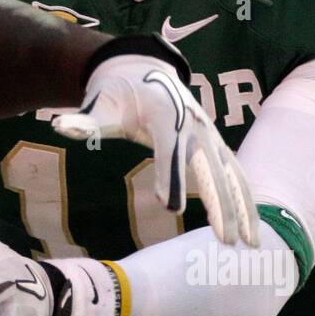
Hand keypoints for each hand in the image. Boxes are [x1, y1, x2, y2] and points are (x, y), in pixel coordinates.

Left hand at [52, 43, 257, 246]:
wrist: (143, 72)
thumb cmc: (118, 93)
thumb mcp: (99, 104)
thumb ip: (85, 121)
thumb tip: (61, 126)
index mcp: (165, 113)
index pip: (170, 148)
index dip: (171, 175)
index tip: (170, 206)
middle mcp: (194, 124)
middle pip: (209, 167)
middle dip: (219, 204)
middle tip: (223, 240)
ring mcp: (209, 134)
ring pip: (231, 174)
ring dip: (243, 208)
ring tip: (251, 244)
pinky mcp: (214, 144)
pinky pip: (234, 173)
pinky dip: (246, 199)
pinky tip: (253, 230)